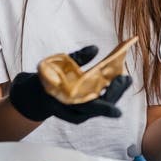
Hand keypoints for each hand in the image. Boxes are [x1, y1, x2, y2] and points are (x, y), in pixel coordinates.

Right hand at [9, 45, 130, 123]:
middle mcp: (75, 111)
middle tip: (125, 78)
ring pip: (102, 104)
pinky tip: (117, 78)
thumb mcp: (56, 67)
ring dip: (115, 91)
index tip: (118, 112)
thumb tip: (95, 48)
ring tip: (125, 77)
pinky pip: (101, 100)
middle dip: (114, 93)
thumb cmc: (46, 81)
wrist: (35, 98)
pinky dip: (110, 90)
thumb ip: (76, 58)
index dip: (104, 110)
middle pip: (100, 106)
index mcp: (65, 103)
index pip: (87, 109)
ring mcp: (81, 111)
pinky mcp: (85, 108)